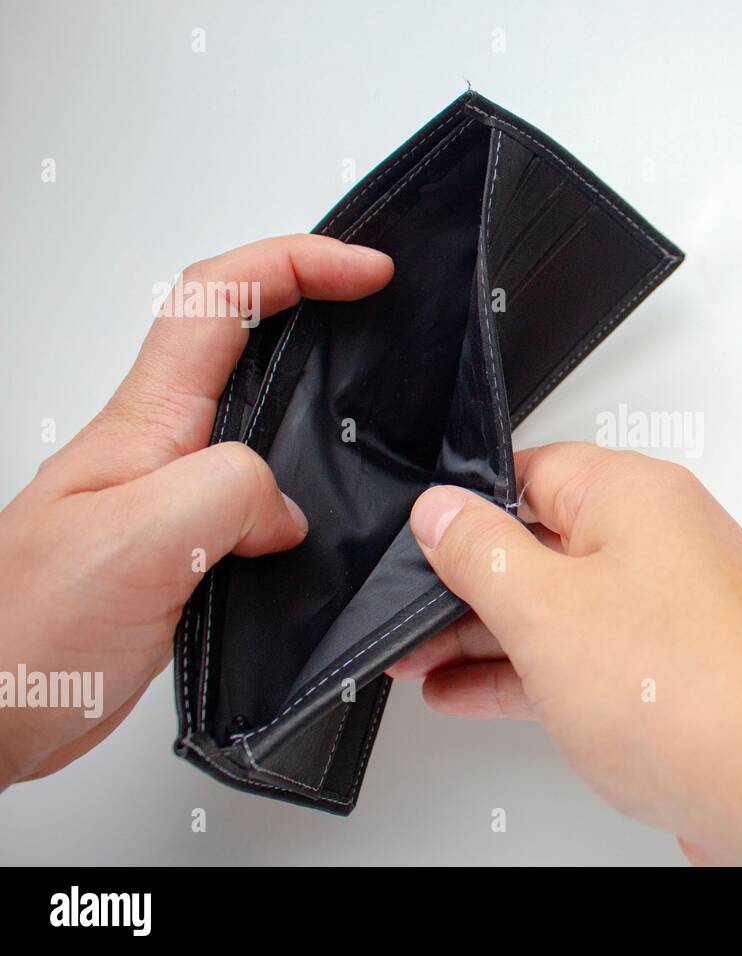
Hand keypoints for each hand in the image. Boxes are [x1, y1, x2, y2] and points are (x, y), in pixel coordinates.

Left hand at [0, 235, 392, 786]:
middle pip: (240, 331)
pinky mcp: (188, 548)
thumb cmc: (23, 632)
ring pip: (258, 414)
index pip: (220, 299)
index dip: (296, 265)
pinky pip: (260, 492)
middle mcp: (161, 447)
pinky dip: (309, 482)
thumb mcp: (138, 541)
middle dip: (312, 297)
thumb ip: (229, 492)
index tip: (365, 271)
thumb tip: (286, 509)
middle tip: (379, 299)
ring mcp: (173, 495)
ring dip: (317, 388)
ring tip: (374, 393)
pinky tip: (332, 510)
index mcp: (146, 423)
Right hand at [391, 443, 741, 865]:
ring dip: (490, 635)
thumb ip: (481, 553)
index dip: (465, 506)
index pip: (530, 471)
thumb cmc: (693, 695)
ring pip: (561, 606)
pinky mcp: (677, 667)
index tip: (420, 541)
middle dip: (469, 583)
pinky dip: (532, 671)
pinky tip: (479, 692)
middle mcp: (662, 541)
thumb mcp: (545, 610)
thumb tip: (442, 513)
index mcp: (635, 496)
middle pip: (543, 541)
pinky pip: (588, 654)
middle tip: (413, 614)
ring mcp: (674, 607)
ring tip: (424, 659)